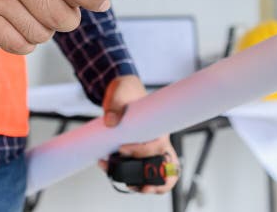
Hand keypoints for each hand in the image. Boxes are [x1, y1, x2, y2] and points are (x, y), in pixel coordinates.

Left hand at [96, 75, 179, 194]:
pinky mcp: (138, 151)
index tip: (122, 149)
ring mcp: (149, 146)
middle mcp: (157, 139)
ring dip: (146, 182)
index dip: (142, 151)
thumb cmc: (125, 91)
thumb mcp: (118, 94)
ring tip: (129, 185)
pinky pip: (142, 168)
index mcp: (157, 125)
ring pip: (158, 170)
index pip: (158, 144)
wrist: (121, 91)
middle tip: (134, 184)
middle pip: (165, 164)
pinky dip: (133, 177)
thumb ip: (114, 107)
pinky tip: (116, 174)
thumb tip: (111, 122)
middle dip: (153, 178)